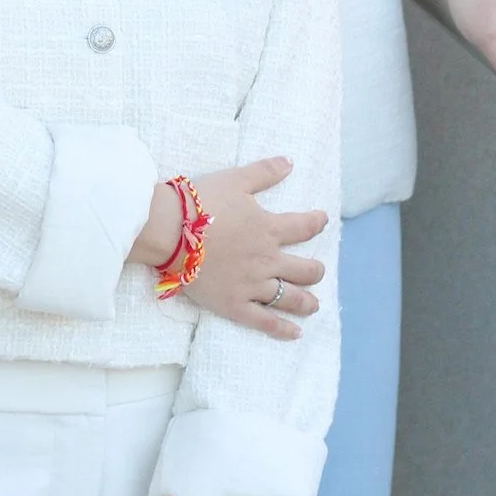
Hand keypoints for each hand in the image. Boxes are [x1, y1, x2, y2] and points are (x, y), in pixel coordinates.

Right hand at [128, 158, 325, 340]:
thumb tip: (290, 162)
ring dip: (306, 301)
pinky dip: (282, 329)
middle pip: (303, 269)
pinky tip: (295, 333)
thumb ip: (264, 172)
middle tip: (318, 270)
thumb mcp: (235, 179)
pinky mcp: (236, 305)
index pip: (303, 227)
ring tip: (314, 305)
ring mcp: (253, 285)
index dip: (316, 222)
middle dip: (315, 270)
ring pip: (289, 297)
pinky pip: (265, 321)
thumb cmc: (202, 202)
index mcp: (268, 229)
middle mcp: (267, 260)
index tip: (322, 220)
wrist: (172, 231)